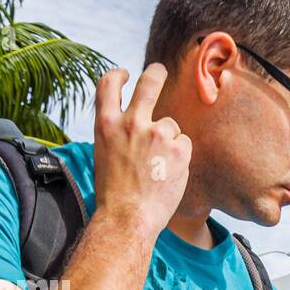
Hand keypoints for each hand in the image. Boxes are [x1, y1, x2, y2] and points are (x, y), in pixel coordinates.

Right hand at [93, 64, 191, 239]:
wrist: (128, 218)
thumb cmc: (115, 194)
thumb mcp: (105, 154)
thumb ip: (119, 134)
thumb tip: (138, 124)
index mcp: (107, 124)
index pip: (109, 85)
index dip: (118, 75)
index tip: (126, 74)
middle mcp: (132, 123)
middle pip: (149, 83)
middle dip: (156, 73)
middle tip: (160, 71)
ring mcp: (157, 133)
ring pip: (171, 126)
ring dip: (169, 142)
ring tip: (158, 168)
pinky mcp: (179, 148)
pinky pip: (184, 144)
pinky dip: (180, 157)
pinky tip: (168, 174)